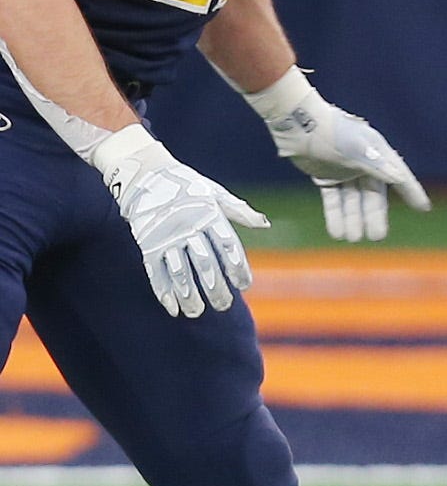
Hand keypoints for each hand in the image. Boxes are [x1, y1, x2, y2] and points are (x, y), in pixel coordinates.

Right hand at [90, 125, 268, 317]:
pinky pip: (156, 271)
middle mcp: (189, 228)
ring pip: (180, 272)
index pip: (229, 247)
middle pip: (206, 264)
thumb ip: (238, 210)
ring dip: (189, 295)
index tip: (245, 285)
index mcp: (209, 215)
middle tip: (224, 305)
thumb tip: (263, 224)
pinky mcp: (147, 244)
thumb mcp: (214, 192)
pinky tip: (172, 307)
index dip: (237, 268)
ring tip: (198, 313)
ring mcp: (166, 237)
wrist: (144, 173)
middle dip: (216, 288)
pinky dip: (164, 291)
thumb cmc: (185, 184)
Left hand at [255, 80, 431, 242]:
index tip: (423, 208)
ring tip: (352, 238)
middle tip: (376, 236)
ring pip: (353, 200)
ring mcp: (344, 170)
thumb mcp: (356, 148)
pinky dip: (335, 214)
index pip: (399, 176)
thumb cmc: (330, 131)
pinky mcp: (326, 175)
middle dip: (374, 216)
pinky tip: (336, 231)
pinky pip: (334, 199)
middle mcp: (364, 163)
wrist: (296, 122)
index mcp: (377, 153)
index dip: (411, 192)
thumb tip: (399, 178)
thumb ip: (377, 164)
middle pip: (373, 195)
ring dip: (352, 218)